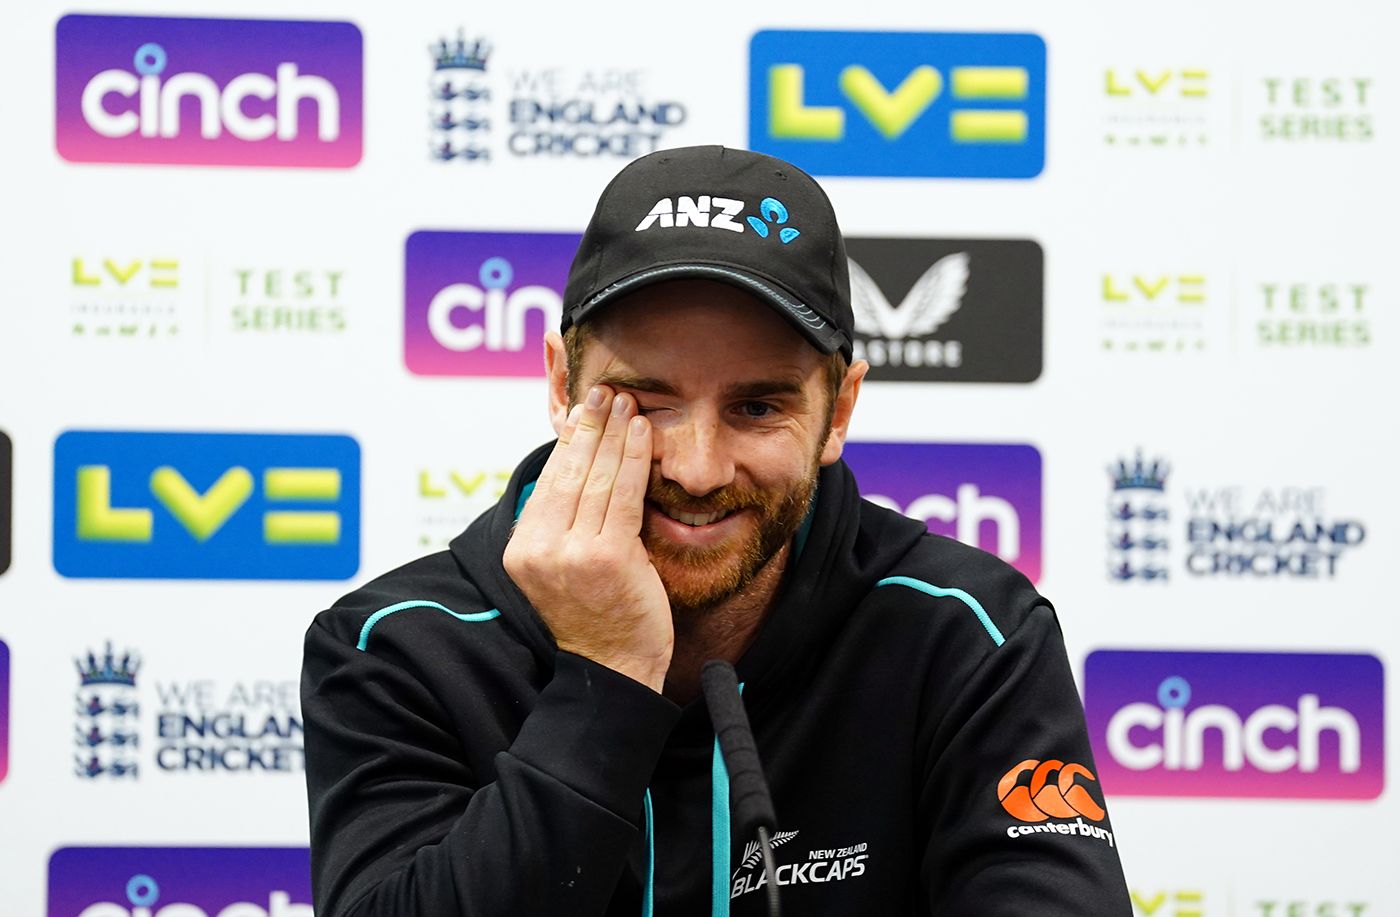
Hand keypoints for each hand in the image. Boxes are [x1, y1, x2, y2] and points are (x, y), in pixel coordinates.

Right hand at [503, 386, 673, 691]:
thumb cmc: (595, 620)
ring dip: (615, 433)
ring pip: (596, 478)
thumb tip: (575, 473)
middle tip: (606, 392)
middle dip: (591, 426)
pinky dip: (634, 458)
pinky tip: (643, 433)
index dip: (569, 440)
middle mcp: (539, 549)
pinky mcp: (608, 557)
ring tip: (627, 403)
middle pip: (569, 472)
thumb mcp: (560, 571)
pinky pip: (623, 495)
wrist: (612, 672)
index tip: (585, 410)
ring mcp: (572, 553)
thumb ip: (561, 528)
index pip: (549, 481)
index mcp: (521, 551)